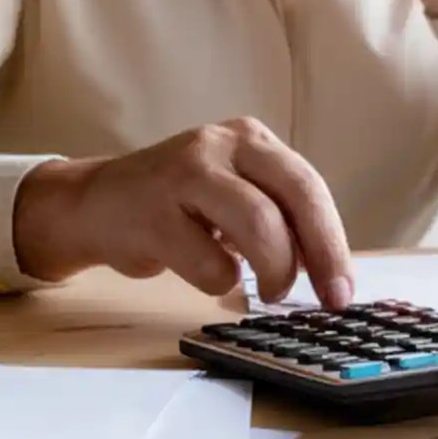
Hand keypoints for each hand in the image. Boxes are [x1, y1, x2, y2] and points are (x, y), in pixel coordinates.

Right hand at [13, 117, 353, 307]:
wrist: (93, 204)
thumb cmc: (177, 209)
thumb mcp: (235, 195)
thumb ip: (280, 219)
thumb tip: (329, 271)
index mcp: (250, 139)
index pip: (308, 186)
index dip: (333, 242)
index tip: (344, 289)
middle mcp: (221, 145)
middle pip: (294, 196)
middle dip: (320, 255)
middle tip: (328, 299)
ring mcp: (184, 174)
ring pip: (259, 225)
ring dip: (274, 271)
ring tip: (266, 291)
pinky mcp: (152, 212)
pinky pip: (211, 263)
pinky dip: (220, 281)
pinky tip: (203, 271)